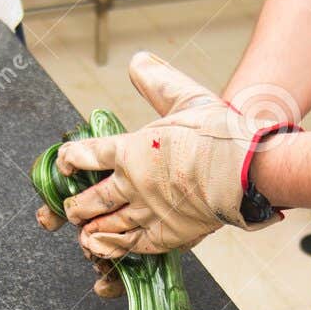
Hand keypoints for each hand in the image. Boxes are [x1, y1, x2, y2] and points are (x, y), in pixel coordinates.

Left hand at [53, 53, 297, 257]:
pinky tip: (104, 248)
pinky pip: (130, 246)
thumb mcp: (185, 97)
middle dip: (75, 205)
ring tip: (84, 231)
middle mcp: (132, 182)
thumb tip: (138, 61)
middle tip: (71, 207)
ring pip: (105, 225)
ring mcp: (147, 212)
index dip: (69, 160)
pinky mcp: (165, 235)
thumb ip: (158, 81)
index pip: (86, 155)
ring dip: (89, 228)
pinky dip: (112, 248)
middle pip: (89, 199)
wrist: (245, 170)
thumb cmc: (220, 134)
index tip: (65, 162)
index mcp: (131, 149)